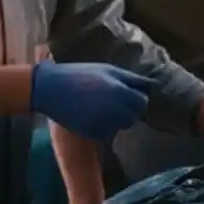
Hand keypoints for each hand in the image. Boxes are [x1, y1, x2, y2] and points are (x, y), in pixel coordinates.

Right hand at [31, 61, 155, 141]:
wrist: (51, 88)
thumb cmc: (81, 74)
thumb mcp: (107, 70)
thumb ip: (130, 79)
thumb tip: (151, 85)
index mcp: (120, 91)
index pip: (143, 102)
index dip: (136, 99)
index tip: (127, 95)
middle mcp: (115, 110)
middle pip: (134, 116)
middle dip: (128, 110)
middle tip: (112, 101)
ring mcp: (104, 123)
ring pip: (122, 126)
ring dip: (117, 119)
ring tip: (100, 106)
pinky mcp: (93, 133)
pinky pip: (108, 133)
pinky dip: (103, 127)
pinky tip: (91, 115)